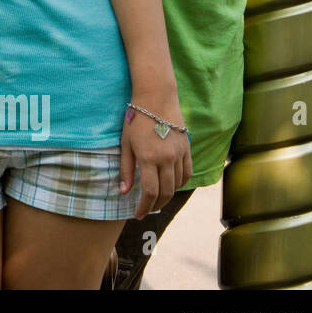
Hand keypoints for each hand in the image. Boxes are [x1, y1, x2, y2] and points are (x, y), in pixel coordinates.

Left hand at [120, 99, 191, 219]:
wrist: (156, 99)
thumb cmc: (136, 119)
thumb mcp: (125, 143)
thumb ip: (126, 169)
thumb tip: (124, 192)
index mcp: (148, 158)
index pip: (149, 191)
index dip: (144, 206)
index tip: (138, 214)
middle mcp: (166, 159)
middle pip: (165, 191)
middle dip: (155, 204)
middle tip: (146, 209)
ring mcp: (179, 154)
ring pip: (177, 184)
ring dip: (168, 195)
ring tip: (157, 199)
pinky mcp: (187, 149)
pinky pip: (187, 173)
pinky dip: (180, 183)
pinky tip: (171, 185)